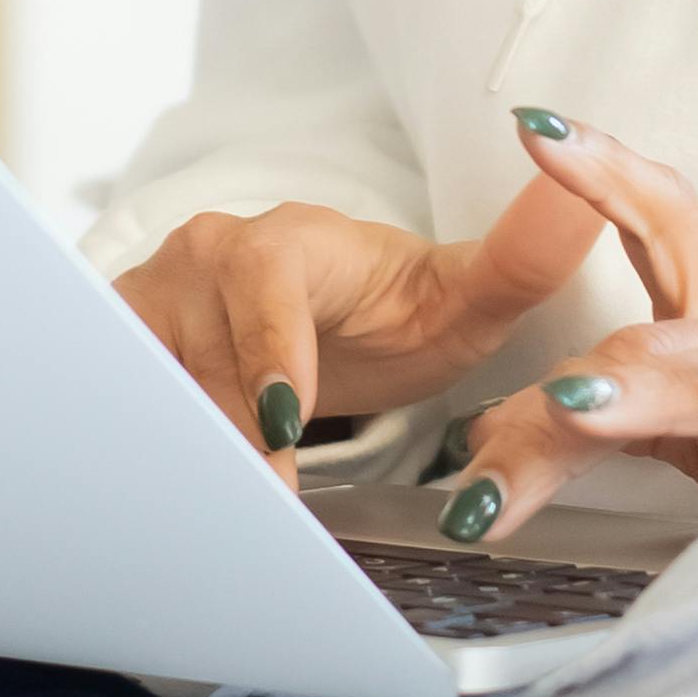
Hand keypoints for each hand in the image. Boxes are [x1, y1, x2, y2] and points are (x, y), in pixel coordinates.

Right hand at [112, 162, 609, 465]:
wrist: (336, 328)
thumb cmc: (395, 316)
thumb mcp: (465, 300)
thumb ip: (522, 258)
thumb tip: (576, 186)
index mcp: (287, 238)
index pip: (261, 281)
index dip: (269, 352)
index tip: (288, 421)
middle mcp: (209, 254)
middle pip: (204, 348)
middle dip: (236, 430)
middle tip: (274, 501)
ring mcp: (158, 296)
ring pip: (158, 380)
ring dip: (198, 450)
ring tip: (241, 510)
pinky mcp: (126, 341)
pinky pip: (121, 397)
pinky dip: (153, 447)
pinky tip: (187, 490)